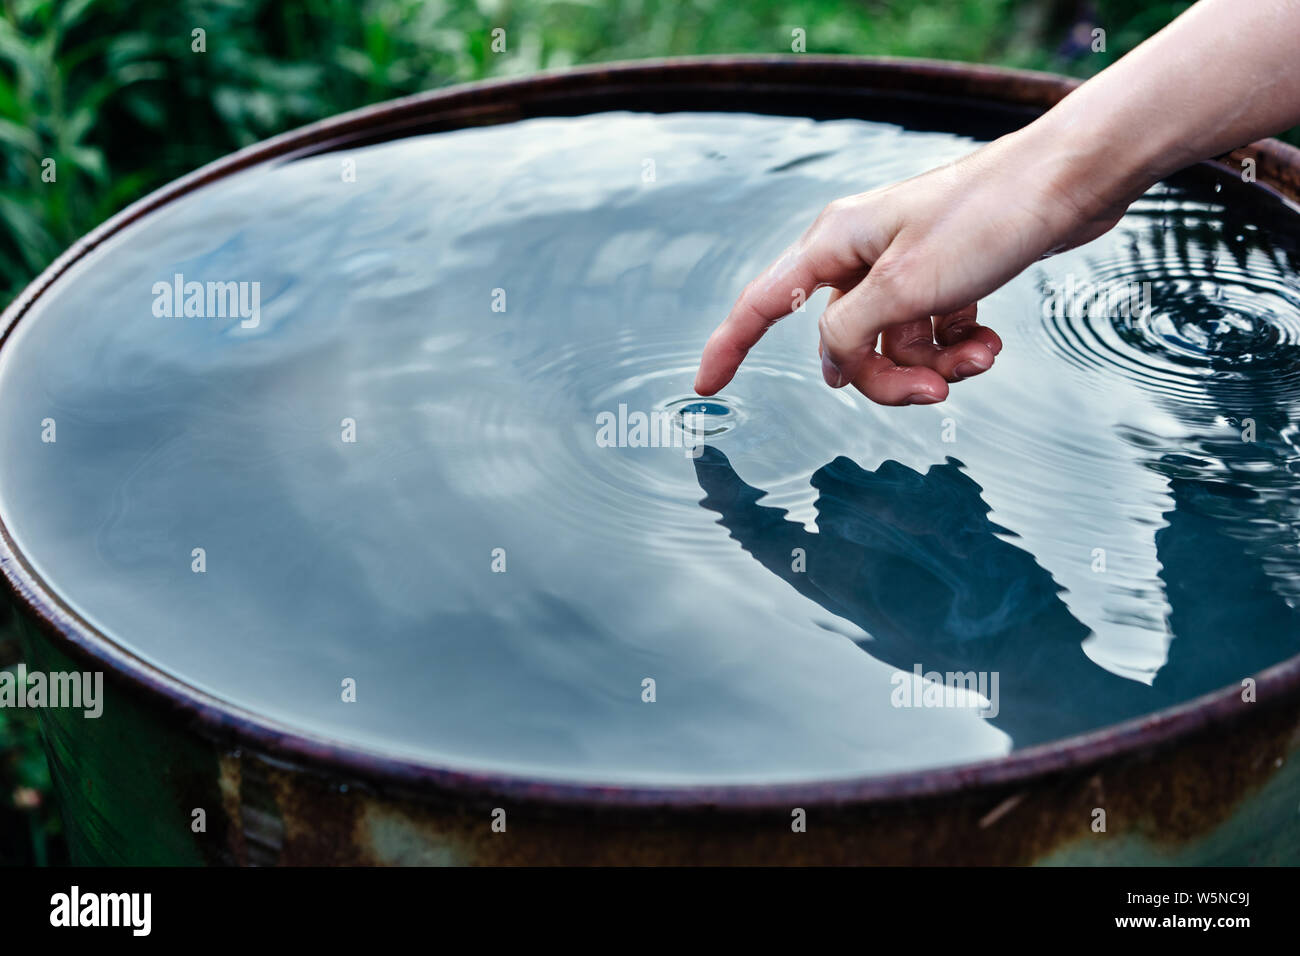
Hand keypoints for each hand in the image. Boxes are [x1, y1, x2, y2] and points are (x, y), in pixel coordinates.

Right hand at [694, 129, 1127, 404]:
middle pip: (845, 346)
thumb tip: (831, 361)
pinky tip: (990, 340)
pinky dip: (959, 347)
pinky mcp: (944, 277)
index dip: (729, 348)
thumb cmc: (985, 218)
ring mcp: (903, 267)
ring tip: (981, 357)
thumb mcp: (904, 286)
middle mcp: (860, 255)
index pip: (761, 305)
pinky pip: (932, 334)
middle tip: (936, 394)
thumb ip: (850, 331)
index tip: (705, 388)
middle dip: (888, 378)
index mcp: (832, 245)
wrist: (1067, 183)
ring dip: (936, 366)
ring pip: (893, 346)